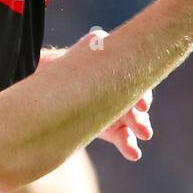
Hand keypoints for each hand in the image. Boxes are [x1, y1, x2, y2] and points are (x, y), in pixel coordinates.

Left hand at [43, 35, 153, 160]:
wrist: (48, 86)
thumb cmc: (66, 65)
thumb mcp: (81, 50)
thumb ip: (93, 45)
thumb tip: (98, 38)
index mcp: (119, 71)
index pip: (135, 81)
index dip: (141, 93)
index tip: (142, 106)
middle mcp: (121, 91)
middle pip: (135, 105)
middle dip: (140, 118)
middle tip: (143, 130)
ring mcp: (117, 110)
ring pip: (132, 122)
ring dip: (138, 129)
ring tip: (142, 137)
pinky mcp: (110, 129)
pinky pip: (122, 137)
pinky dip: (129, 145)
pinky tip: (134, 153)